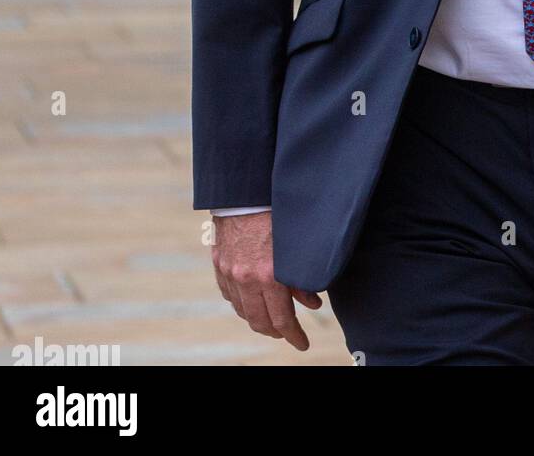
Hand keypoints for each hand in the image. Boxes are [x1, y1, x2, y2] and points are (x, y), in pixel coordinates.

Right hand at [210, 211, 322, 349]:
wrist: (246, 190)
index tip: (303, 344)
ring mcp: (229, 272)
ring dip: (258, 318)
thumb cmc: (277, 212)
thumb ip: (302, 277)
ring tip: (271, 317)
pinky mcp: (219, 263)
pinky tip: (251, 300)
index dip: (293, 336)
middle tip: (288, 333)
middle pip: (259, 322)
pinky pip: (229, 294)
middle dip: (276, 332)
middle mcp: (245, 278)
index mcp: (268, 275)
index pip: (281, 320)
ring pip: (242, 310)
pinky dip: (241, 303)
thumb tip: (313, 303)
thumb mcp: (297, 245)